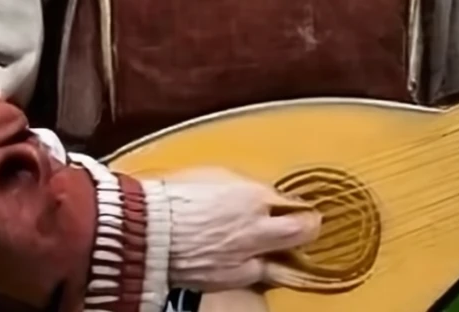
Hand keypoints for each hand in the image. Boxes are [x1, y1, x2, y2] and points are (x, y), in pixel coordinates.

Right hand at [159, 168, 320, 291]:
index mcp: (253, 197)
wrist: (147, 230)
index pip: (293, 202)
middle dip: (310, 228)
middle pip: (302, 232)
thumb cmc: (174, 197)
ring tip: (286, 249)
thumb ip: (246, 187)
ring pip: (283, 264)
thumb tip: (260, 193)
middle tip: (311, 225)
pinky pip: (255, 278)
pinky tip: (255, 263)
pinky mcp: (229, 282)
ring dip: (286, 255)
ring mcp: (244, 260)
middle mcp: (255, 230)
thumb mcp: (217, 176)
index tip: (303, 204)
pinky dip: (258, 270)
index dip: (300, 204)